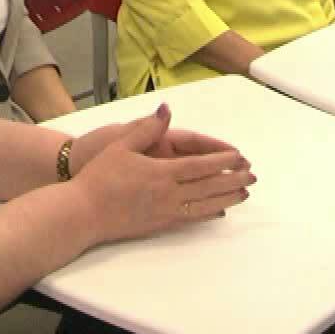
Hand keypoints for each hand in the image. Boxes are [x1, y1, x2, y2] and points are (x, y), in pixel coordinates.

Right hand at [72, 105, 255, 243]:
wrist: (82, 213)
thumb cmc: (98, 178)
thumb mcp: (120, 145)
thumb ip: (147, 128)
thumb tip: (165, 108)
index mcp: (161, 172)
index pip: (200, 166)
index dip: (222, 162)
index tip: (240, 158)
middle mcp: (167, 194)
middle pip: (208, 187)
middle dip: (233, 181)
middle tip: (252, 177)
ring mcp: (164, 212)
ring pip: (204, 206)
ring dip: (227, 199)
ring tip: (244, 195)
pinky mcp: (158, 225)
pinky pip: (190, 219)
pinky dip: (207, 215)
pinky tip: (218, 212)